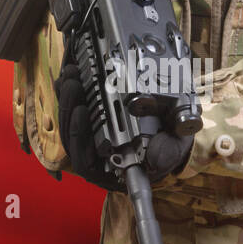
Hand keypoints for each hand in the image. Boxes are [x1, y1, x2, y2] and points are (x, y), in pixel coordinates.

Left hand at [54, 64, 192, 190]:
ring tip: (71, 76)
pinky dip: (65, 93)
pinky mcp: (88, 121)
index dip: (78, 139)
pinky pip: (69, 110)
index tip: (81, 112)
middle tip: (74, 85)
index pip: (87, 163)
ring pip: (68, 122)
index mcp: (116, 167)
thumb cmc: (171, 140)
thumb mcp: (178, 143)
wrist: (173, 128)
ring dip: (67, 97)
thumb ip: (169, 150)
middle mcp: (100, 157)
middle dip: (70, 107)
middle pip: (72, 136)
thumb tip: (154, 159)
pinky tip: (66, 77)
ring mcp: (91, 138)